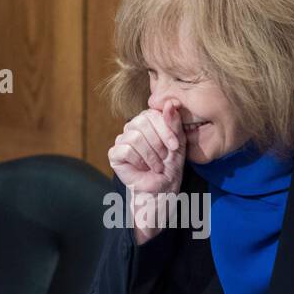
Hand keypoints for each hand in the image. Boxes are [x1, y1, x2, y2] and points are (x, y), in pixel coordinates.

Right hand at [107, 100, 185, 243]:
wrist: (162, 190)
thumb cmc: (170, 168)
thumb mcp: (178, 143)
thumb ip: (174, 123)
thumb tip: (170, 102)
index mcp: (148, 121)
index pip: (153, 113)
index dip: (165, 129)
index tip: (174, 146)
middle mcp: (133, 127)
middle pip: (142, 122)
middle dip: (158, 143)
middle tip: (164, 158)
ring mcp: (122, 140)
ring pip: (134, 136)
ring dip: (150, 155)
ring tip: (156, 166)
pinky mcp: (114, 154)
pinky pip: (125, 149)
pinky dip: (139, 160)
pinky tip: (143, 168)